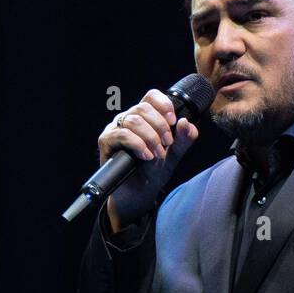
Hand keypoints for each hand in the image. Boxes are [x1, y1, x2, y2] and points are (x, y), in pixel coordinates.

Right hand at [97, 89, 198, 229]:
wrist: (138, 196)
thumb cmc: (152, 173)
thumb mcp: (173, 155)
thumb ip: (183, 140)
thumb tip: (187, 123)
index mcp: (144, 118)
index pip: (151, 96)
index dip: (163, 104)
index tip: (173, 121)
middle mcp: (128, 119)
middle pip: (143, 107)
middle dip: (160, 126)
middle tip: (168, 144)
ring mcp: (116, 129)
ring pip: (133, 120)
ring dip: (150, 137)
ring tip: (158, 154)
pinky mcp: (107, 142)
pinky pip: (122, 134)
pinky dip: (138, 144)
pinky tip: (146, 156)